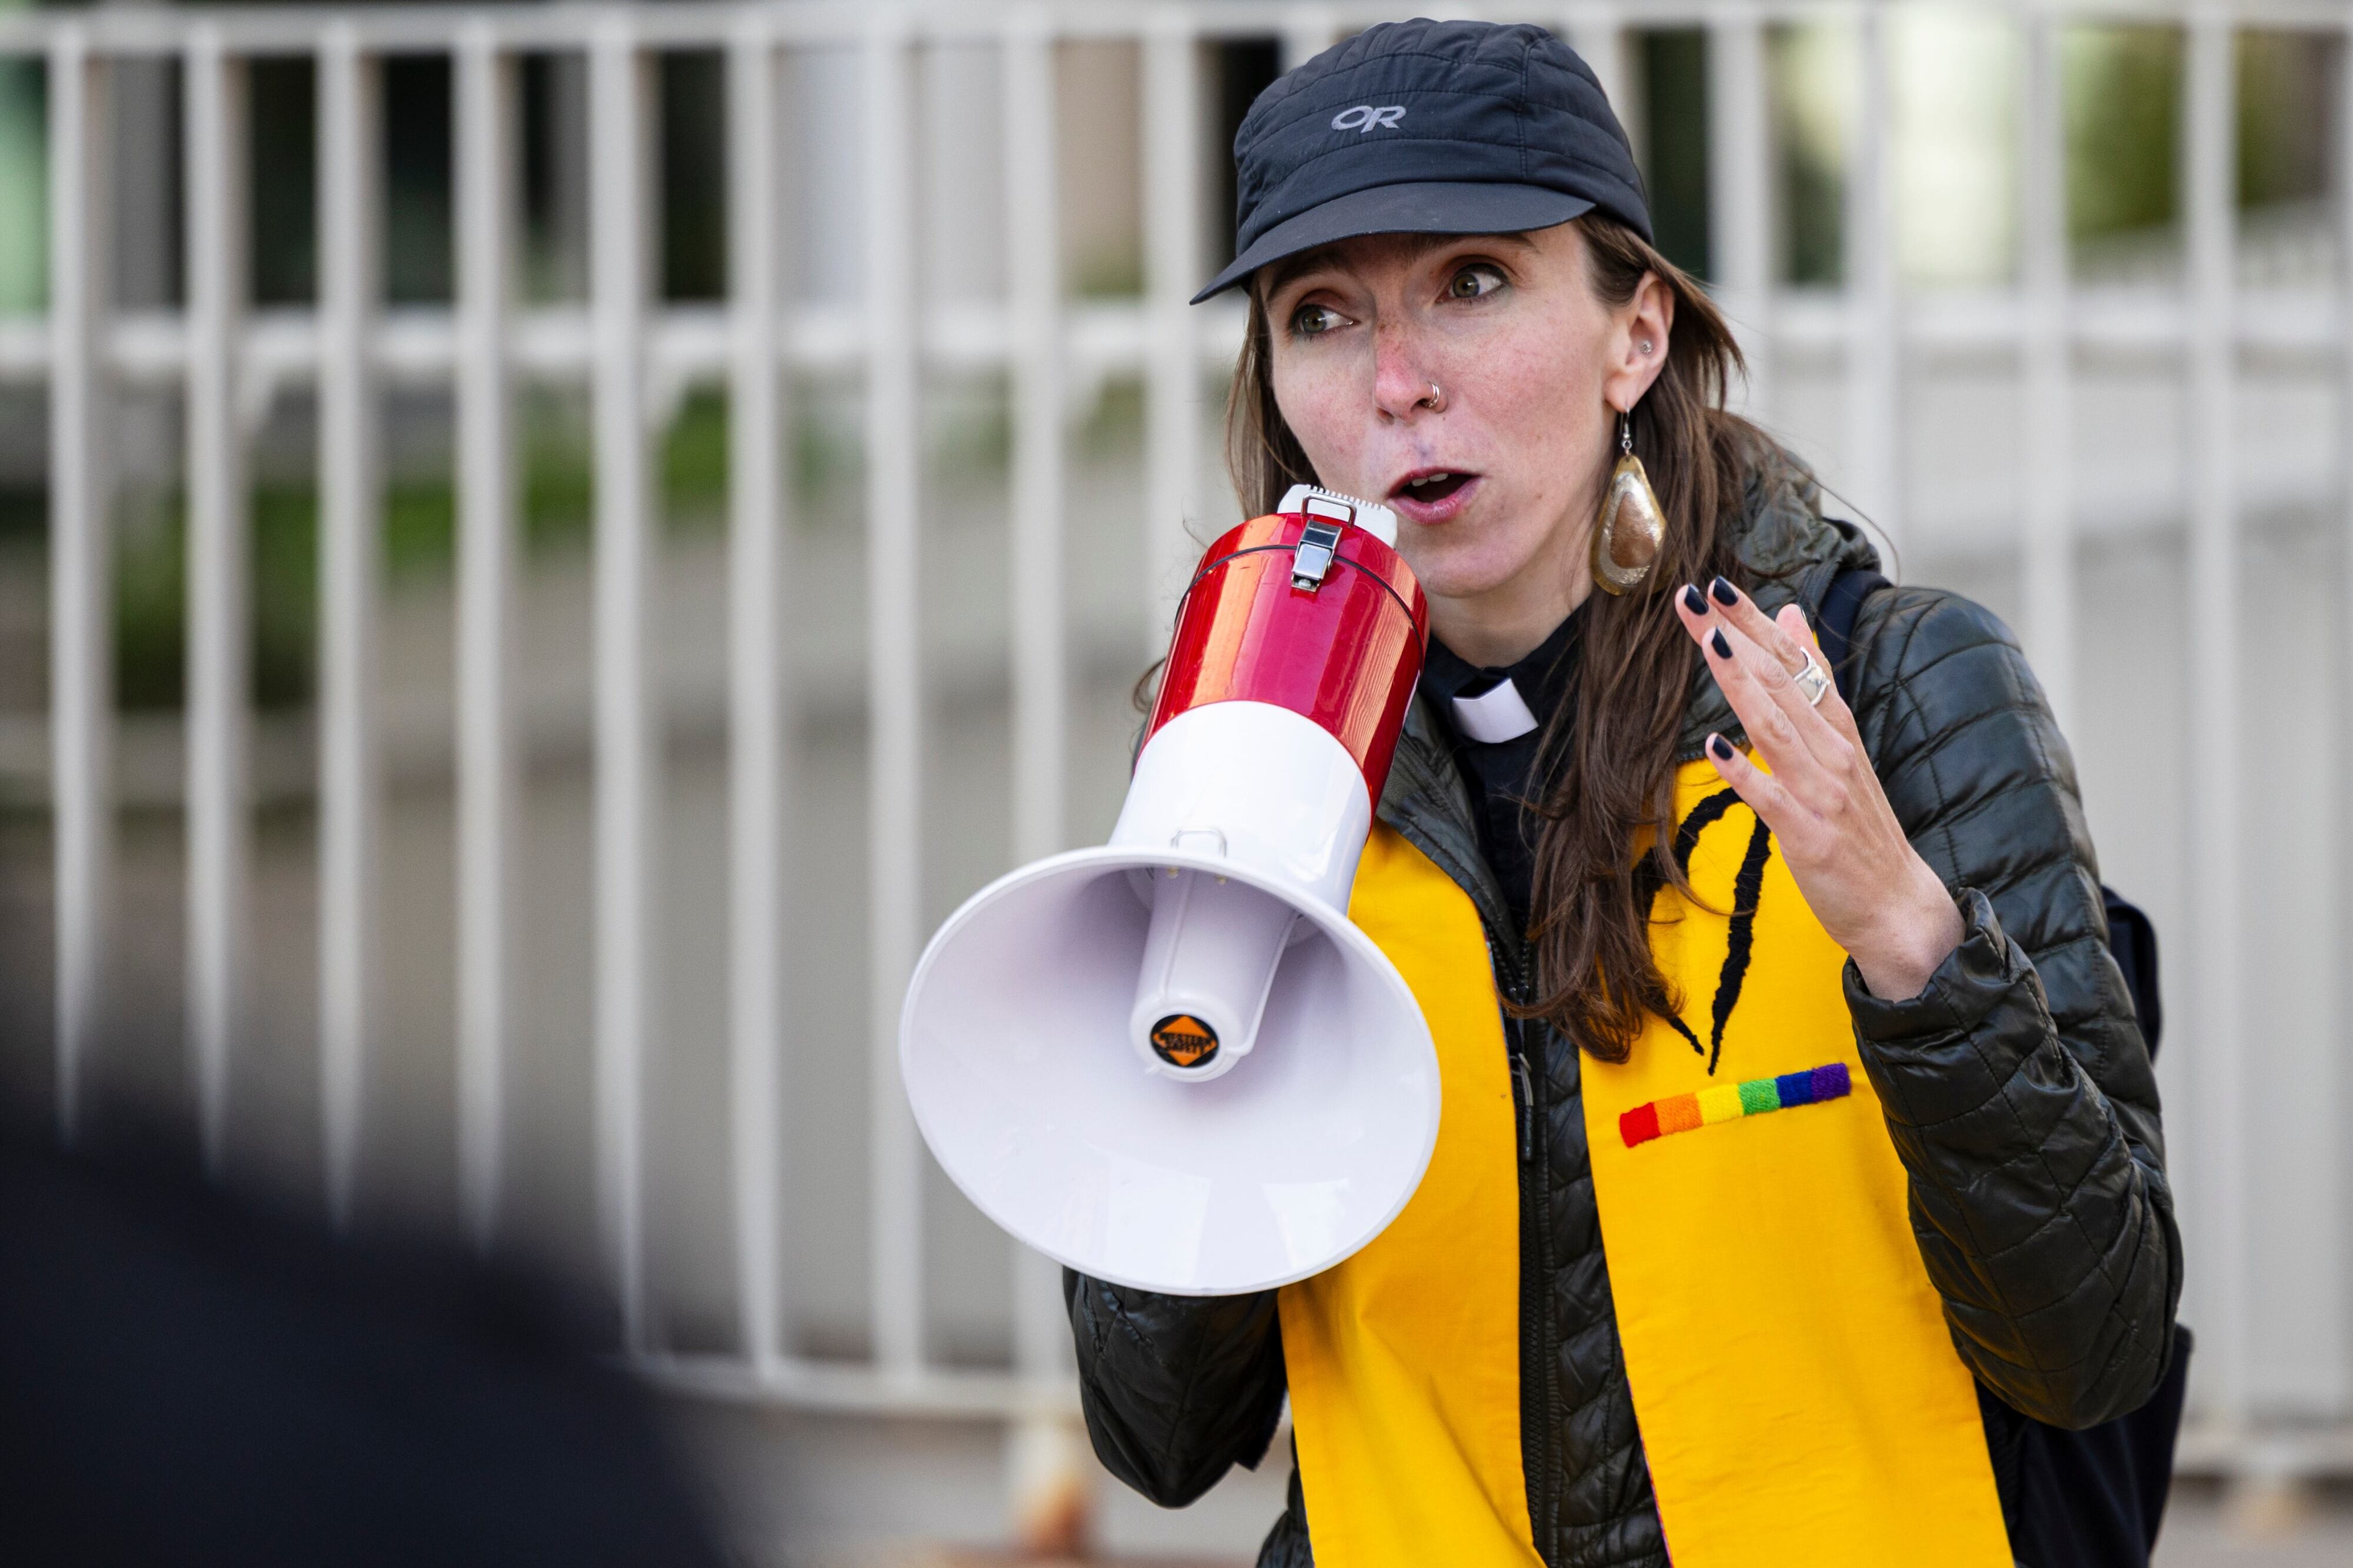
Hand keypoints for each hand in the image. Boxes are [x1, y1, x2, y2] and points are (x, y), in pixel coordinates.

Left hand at [1673, 577, 1962, 1001]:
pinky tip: (1714, 748)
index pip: (1795, 663)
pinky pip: (1772, 799)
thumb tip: (1792, 613)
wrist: (1896, 904)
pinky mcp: (1809, 836)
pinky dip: (1745, 773)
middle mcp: (1832, 753)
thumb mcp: (1841, 744)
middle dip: (1737, 638)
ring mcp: (1822, 793)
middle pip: (1780, 684)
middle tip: (1695, 599)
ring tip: (1709, 645)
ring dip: (1741, 685)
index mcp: (1837, 729)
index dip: (1757, 623)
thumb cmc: (1859, 825)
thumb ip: (1815, 683)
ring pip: (1776, 729)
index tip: (1719, 587)